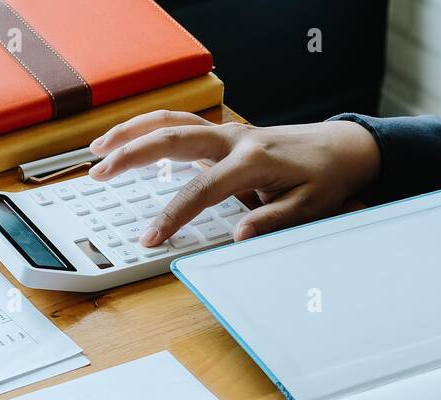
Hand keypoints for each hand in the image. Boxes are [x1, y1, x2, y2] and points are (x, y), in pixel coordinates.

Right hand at [88, 111, 379, 246]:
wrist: (342, 148)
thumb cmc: (325, 178)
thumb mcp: (308, 207)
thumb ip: (272, 220)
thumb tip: (238, 236)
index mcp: (253, 160)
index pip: (202, 190)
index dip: (173, 215)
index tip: (150, 237)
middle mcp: (235, 139)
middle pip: (172, 139)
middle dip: (131, 155)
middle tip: (99, 173)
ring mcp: (228, 133)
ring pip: (171, 122)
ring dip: (131, 133)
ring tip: (98, 150)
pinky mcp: (224, 135)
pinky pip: (180, 125)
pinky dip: (149, 130)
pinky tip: (127, 142)